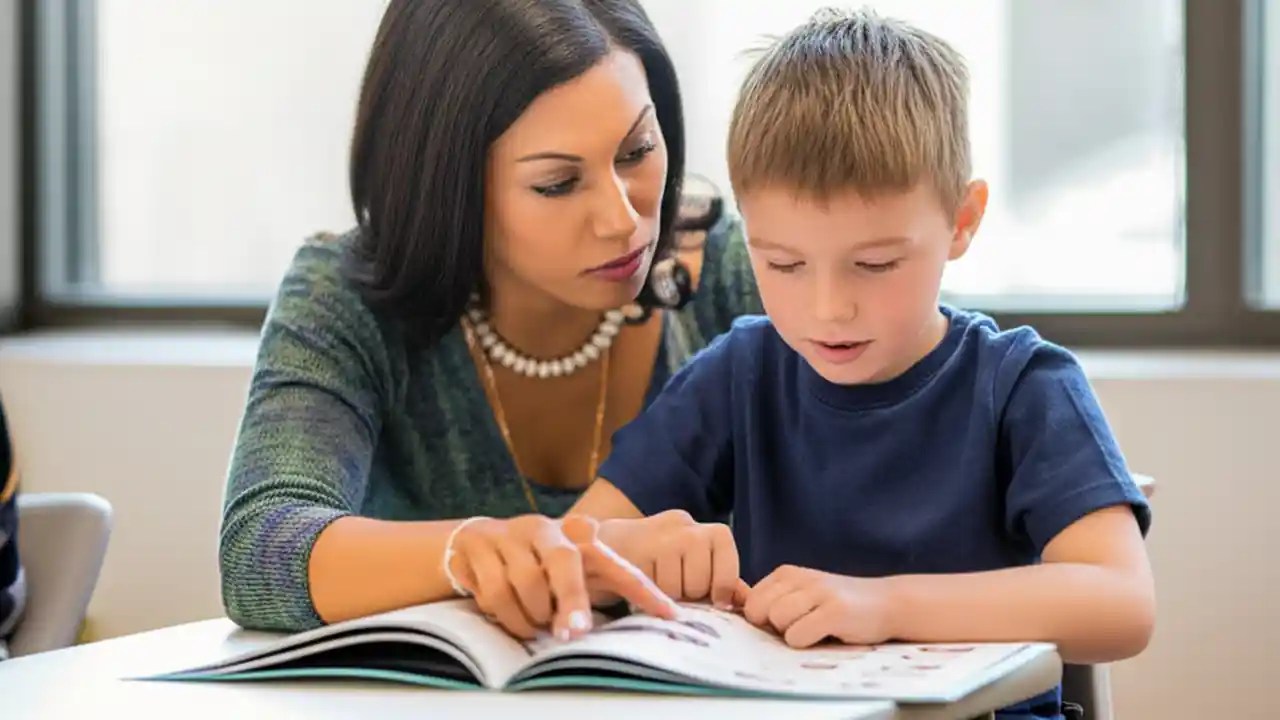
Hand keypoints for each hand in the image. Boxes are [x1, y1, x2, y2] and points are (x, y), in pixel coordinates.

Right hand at [448, 515, 677, 641]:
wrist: (469, 542)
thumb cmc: (529, 564)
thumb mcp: (561, 572)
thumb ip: (590, 586)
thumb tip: (616, 617)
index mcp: (574, 537)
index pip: (614, 563)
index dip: (642, 588)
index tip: (669, 615)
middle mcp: (546, 530)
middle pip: (565, 561)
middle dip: (571, 599)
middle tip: (575, 632)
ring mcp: (510, 534)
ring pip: (527, 583)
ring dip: (531, 616)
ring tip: (531, 624)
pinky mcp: (479, 545)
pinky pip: (496, 592)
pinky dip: (506, 616)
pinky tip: (509, 618)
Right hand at [599, 510, 741, 608]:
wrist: (601, 550)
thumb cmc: (654, 565)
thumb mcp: (689, 567)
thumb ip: (719, 581)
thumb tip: (747, 598)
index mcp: (699, 527)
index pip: (725, 552)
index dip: (722, 580)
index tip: (714, 599)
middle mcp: (682, 524)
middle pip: (701, 577)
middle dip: (689, 593)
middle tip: (673, 589)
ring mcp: (658, 536)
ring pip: (677, 586)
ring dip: (667, 597)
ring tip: (655, 587)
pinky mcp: (635, 552)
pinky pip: (653, 589)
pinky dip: (648, 598)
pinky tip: (641, 588)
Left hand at [738, 565, 894, 647]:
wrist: (887, 603)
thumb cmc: (838, 606)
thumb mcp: (803, 596)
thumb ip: (775, 603)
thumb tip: (741, 619)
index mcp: (786, 574)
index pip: (749, 601)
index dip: (762, 619)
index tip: (785, 623)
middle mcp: (800, 578)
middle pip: (757, 611)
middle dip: (773, 627)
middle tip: (800, 627)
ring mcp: (818, 592)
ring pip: (777, 621)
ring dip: (793, 635)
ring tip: (816, 629)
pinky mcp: (834, 611)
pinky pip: (797, 636)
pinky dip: (807, 643)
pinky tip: (827, 634)